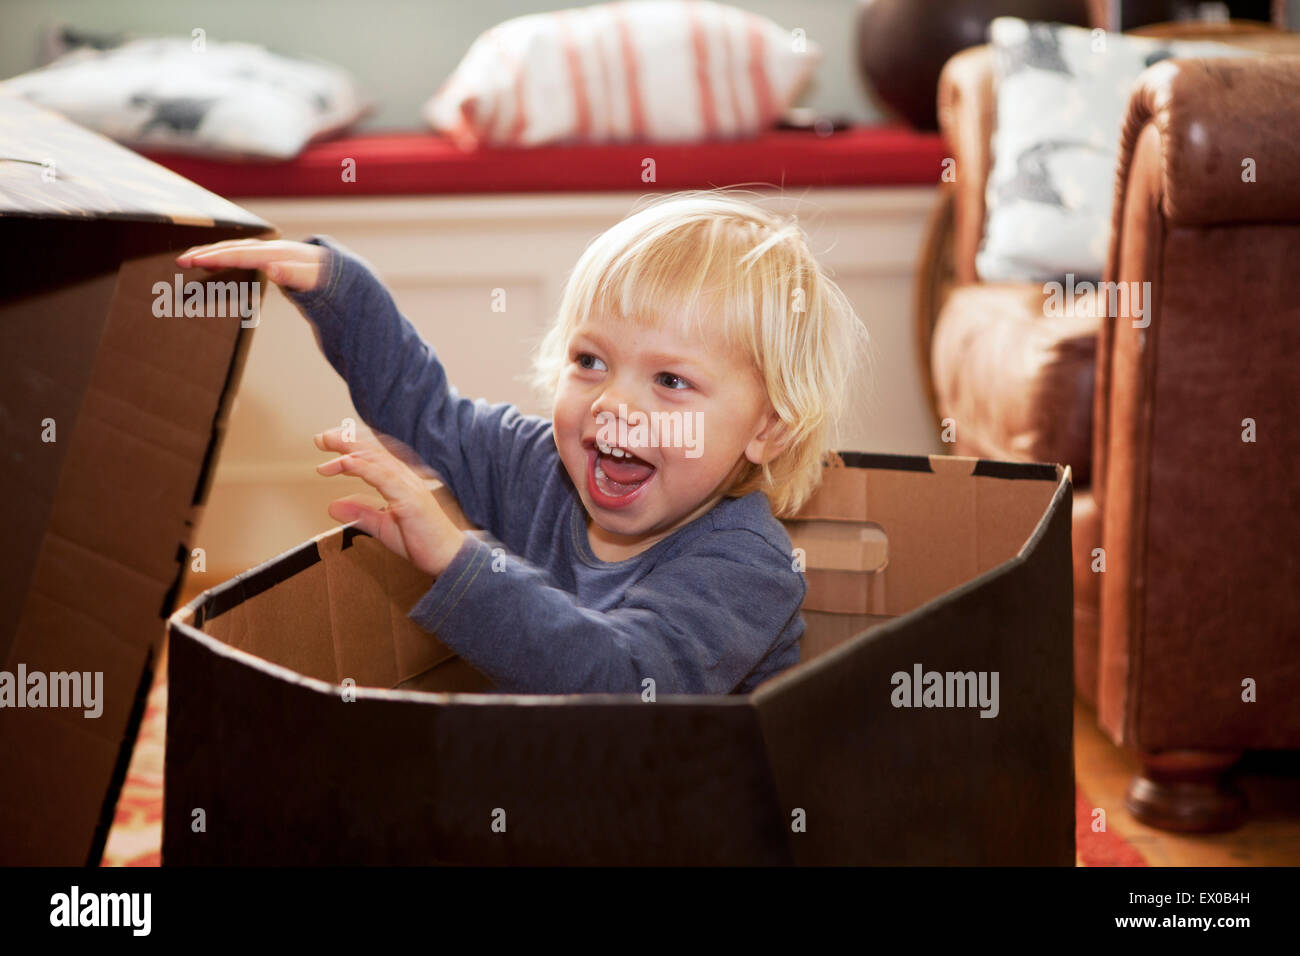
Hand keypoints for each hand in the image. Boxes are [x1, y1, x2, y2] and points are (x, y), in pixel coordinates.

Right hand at [175, 238, 326, 292]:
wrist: (341, 274)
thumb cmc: (328, 279)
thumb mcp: (315, 280)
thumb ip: (294, 274)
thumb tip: (272, 269)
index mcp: (278, 254)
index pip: (241, 254)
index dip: (215, 257)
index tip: (192, 260)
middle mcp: (272, 250)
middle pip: (234, 248)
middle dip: (206, 253)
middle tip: (181, 261)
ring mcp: (270, 253)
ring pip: (235, 249)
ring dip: (212, 253)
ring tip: (189, 259)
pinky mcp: (270, 259)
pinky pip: (241, 255)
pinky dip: (224, 257)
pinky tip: (212, 263)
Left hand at [313, 426, 467, 576]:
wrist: (447, 558)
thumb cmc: (421, 541)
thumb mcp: (383, 526)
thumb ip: (361, 513)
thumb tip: (333, 506)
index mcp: (400, 482)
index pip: (373, 457)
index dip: (350, 448)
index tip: (326, 447)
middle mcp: (406, 478)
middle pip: (373, 450)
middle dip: (346, 440)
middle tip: (321, 437)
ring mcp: (409, 486)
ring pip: (377, 458)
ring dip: (350, 448)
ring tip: (327, 441)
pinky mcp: (410, 498)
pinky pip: (384, 478)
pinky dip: (364, 467)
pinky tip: (346, 462)